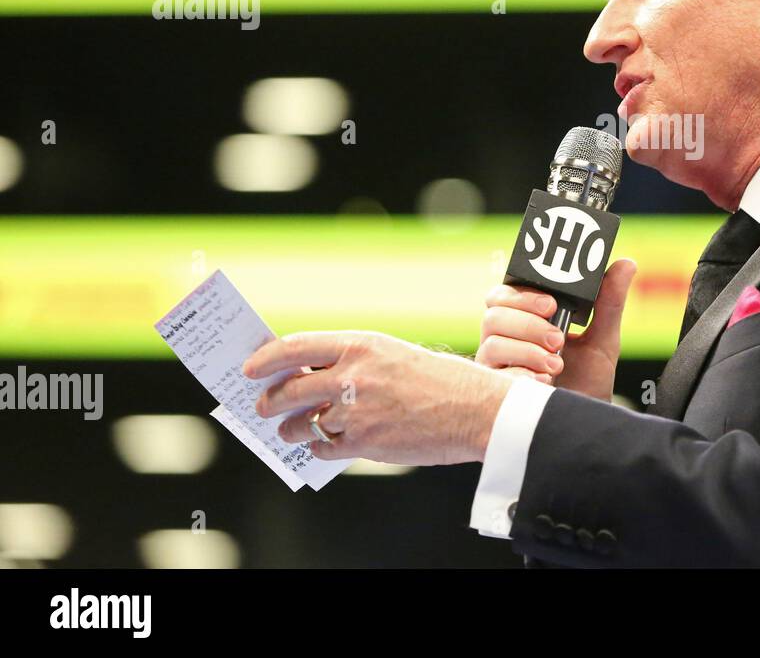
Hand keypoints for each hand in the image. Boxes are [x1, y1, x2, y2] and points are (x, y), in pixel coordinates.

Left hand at [243, 330, 512, 464]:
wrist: (475, 410)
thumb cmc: (440, 380)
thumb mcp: (394, 355)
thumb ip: (354, 361)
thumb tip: (313, 374)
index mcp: (361, 345)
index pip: (296, 347)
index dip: (266, 358)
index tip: (250, 368)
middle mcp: (353, 375)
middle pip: (288, 389)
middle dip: (269, 401)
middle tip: (264, 406)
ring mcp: (356, 411)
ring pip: (300, 423)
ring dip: (291, 429)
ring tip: (294, 429)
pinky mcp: (364, 442)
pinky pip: (323, 447)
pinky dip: (319, 447)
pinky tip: (327, 444)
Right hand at [476, 258, 636, 401]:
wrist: (585, 423)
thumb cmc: (588, 379)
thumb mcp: (603, 339)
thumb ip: (609, 302)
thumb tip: (627, 263)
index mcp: (524, 318)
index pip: (506, 293)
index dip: (524, 294)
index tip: (552, 305)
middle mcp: (504, 338)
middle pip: (493, 315)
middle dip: (528, 324)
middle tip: (558, 338)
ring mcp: (496, 365)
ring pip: (493, 343)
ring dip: (527, 351)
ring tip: (557, 364)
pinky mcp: (496, 391)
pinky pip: (496, 377)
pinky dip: (522, 376)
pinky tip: (544, 383)